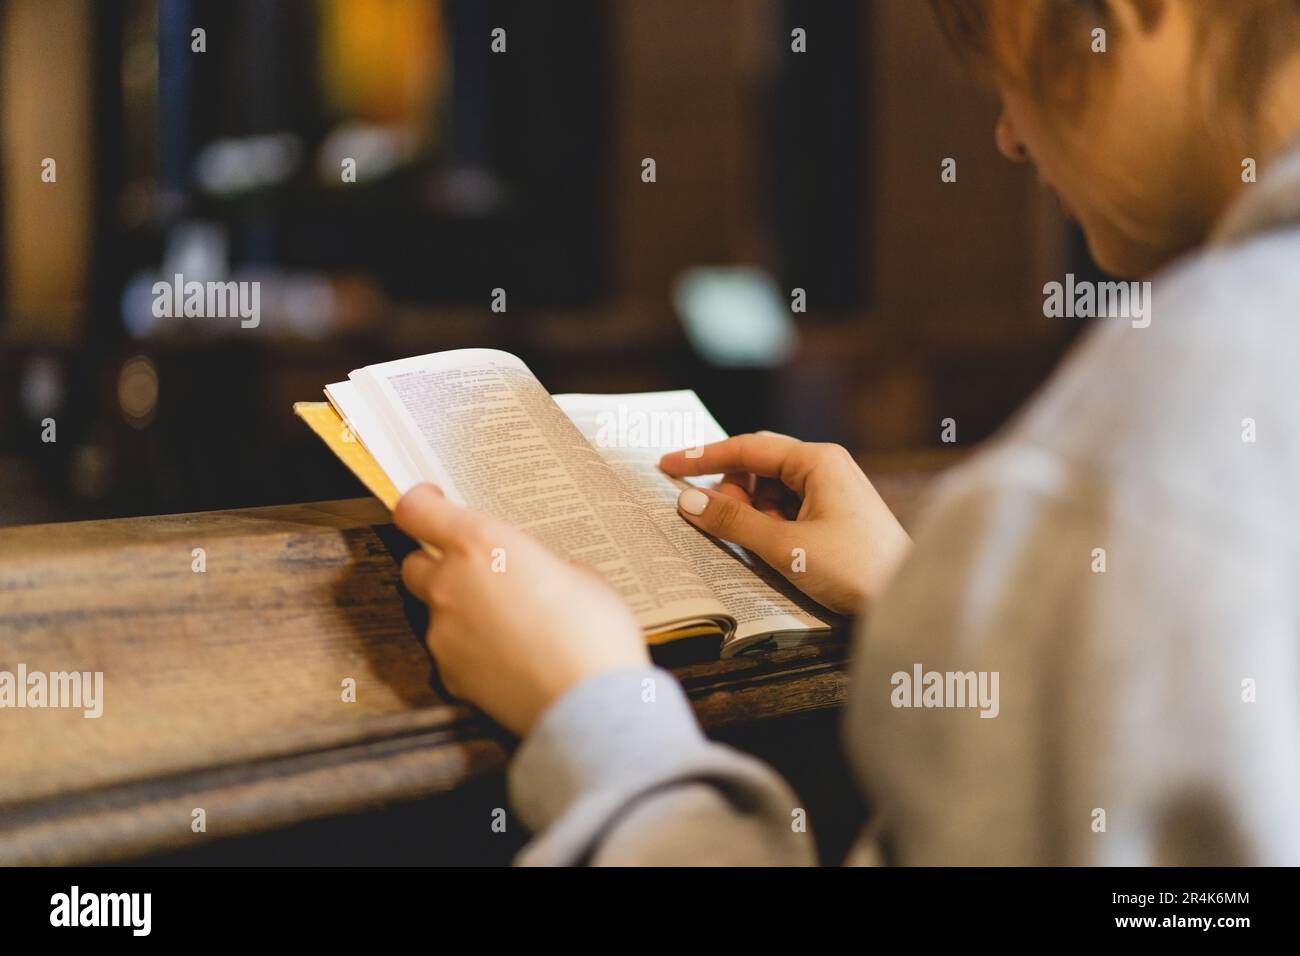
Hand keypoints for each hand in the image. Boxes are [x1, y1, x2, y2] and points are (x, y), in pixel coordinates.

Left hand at [394, 483, 648, 736]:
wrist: (590, 705)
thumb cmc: (594, 632)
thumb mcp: (585, 578)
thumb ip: (549, 568)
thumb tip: (550, 578)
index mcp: (482, 543)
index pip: (415, 511)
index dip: (420, 504)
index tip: (433, 503)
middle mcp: (450, 583)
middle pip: (415, 564)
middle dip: (438, 564)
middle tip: (476, 571)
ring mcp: (444, 633)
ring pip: (434, 611)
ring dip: (459, 611)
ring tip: (507, 625)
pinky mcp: (449, 675)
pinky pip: (450, 652)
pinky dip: (470, 651)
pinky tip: (508, 660)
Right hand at [659, 432, 910, 614]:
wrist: (907, 600)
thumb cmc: (854, 568)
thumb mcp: (784, 546)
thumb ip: (732, 520)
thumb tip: (687, 500)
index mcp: (817, 461)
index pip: (747, 448)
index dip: (702, 458)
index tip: (667, 467)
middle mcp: (826, 467)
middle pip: (758, 467)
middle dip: (732, 493)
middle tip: (715, 523)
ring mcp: (832, 491)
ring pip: (771, 492)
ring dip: (752, 514)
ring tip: (755, 544)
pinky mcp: (835, 515)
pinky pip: (788, 510)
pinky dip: (770, 525)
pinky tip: (770, 549)